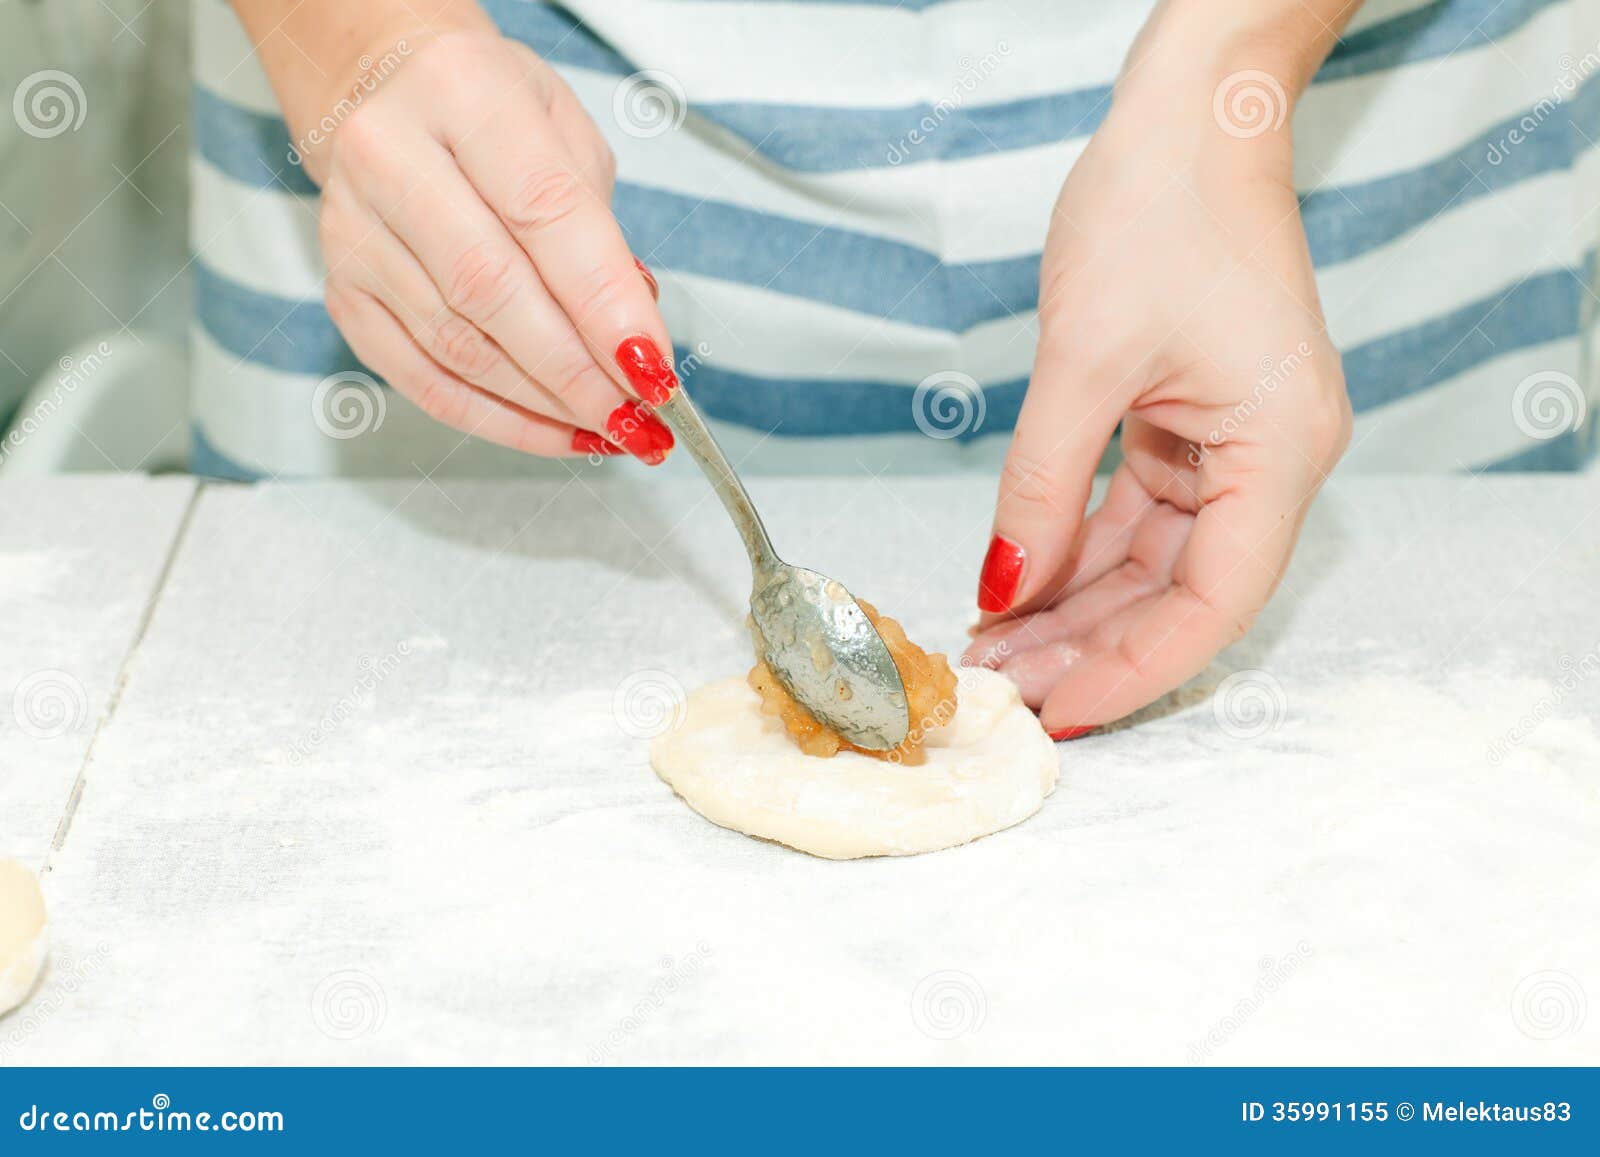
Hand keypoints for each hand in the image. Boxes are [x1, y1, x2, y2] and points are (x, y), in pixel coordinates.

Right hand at [311, 27, 676, 460]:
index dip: (606, 304)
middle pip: (492, 290)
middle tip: (640, 417)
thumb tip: (631, 339)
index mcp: (460, 91)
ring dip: (547, 404)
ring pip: (458, 347)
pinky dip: (500, 419)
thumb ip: (601, 232)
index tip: (657, 367)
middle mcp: (388, 157)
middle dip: (578, 371)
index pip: (545, 212)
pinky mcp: (344, 294)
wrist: (384, 92)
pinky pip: (424, 381)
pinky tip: (556, 432)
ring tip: (612, 428)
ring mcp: (354, 232)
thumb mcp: (565, 133)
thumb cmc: (489, 110)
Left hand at [965, 47, 1351, 735]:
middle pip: (1180, 594)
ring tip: (995, 655)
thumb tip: (999, 588)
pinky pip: (1133, 514)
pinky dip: (1075, 550)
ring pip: (1151, 562)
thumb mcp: (1083, 358)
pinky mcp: (1190, 425)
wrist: (1188, 116)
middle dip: (1086, 647)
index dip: (1131, 671)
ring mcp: (1232, 445)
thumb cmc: (1159, 210)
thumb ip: (1041, 485)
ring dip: (1073, 608)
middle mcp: (1270, 460)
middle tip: (1000, 693)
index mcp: (1281, 450)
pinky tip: (1018, 589)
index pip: (1212, 604)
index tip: (1055, 716)